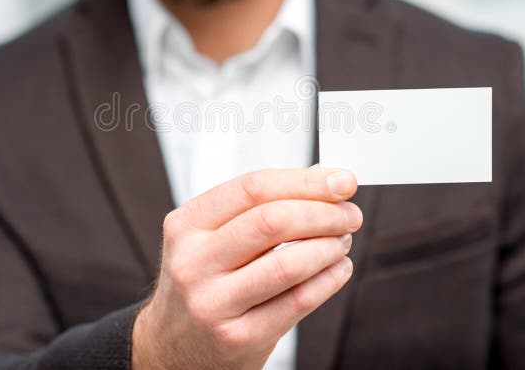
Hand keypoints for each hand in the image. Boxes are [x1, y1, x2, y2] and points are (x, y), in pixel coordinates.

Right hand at [132, 166, 361, 368]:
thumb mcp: (211, 238)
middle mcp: (192, 261)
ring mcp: (212, 303)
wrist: (174, 347)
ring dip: (329, 246)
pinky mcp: (237, 338)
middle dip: (324, 213)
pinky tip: (338, 269)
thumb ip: (261, 207)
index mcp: (186, 225)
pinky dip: (328, 280)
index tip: (342, 181)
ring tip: (342, 241)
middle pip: (272, 221)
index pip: (253, 188)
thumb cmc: (203, 283)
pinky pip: (297, 302)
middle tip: (350, 214)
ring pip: (288, 263)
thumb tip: (323, 178)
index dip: (305, 181)